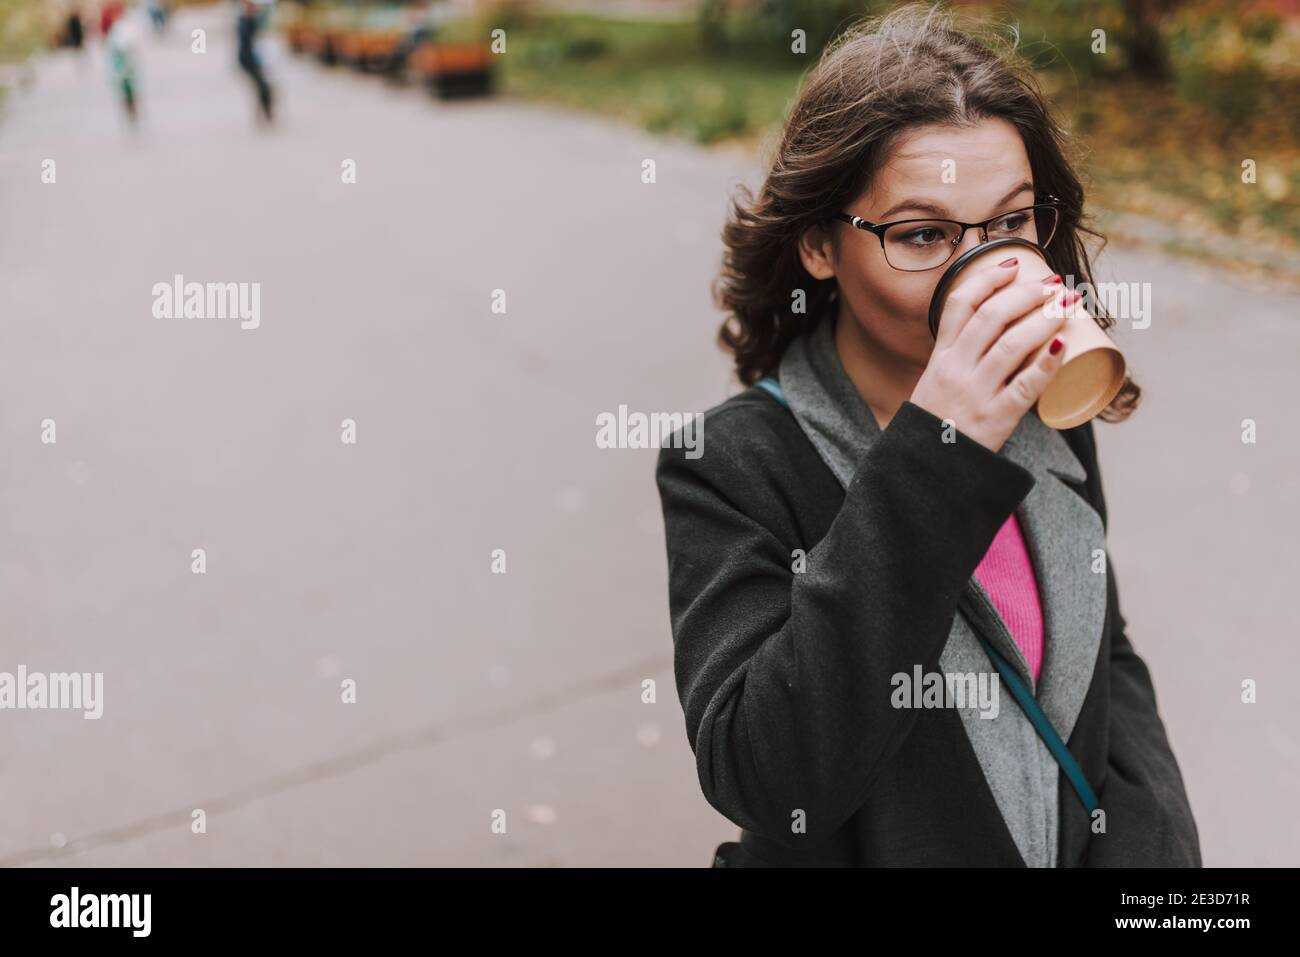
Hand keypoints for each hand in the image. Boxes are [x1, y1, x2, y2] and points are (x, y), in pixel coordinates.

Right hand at [910, 257, 1077, 452]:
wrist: (926, 469)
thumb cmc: (936, 424)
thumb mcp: (934, 383)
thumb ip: (959, 359)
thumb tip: (999, 332)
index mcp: (941, 357)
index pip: (960, 304)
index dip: (988, 278)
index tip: (1013, 263)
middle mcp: (955, 369)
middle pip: (991, 317)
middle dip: (1026, 294)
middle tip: (1053, 285)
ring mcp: (975, 393)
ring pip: (1011, 345)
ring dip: (1043, 319)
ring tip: (1065, 305)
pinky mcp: (995, 418)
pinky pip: (1025, 387)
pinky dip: (1046, 366)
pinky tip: (1063, 347)